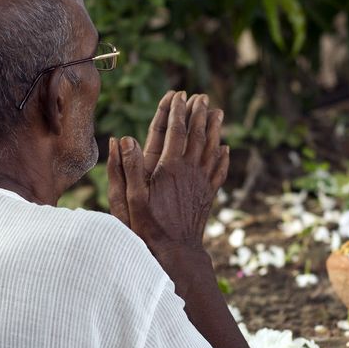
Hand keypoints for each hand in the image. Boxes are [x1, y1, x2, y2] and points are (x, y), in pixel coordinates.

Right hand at [107, 92, 228, 253]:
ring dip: (215, 129)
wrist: (176, 252)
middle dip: (198, 113)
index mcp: (170, 168)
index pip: (176, 131)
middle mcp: (190, 171)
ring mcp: (202, 183)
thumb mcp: (129, 199)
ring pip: (212, 149)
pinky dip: (223, 157)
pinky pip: (219, 170)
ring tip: (218, 112)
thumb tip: (123, 138)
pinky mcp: (209, 195)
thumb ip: (127, 168)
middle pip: (198, 135)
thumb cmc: (148, 227)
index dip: (177, 111)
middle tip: (201, 96)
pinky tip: (225, 150)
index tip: (178, 95)